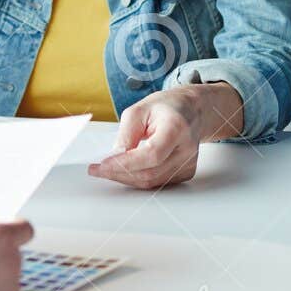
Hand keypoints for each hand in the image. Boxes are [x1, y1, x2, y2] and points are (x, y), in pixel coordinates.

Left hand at [88, 82, 243, 189]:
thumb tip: (114, 157)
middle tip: (98, 169)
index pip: (152, 154)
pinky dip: (138, 178)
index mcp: (177, 127)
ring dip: (126, 178)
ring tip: (108, 168)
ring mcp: (188, 163)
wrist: (192, 111)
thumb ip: (126, 134)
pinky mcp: (185, 172)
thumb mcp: (140, 109)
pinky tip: (127, 169)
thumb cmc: (167, 107)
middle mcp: (187, 148)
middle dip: (119, 173)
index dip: (125, 163)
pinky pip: (157, 182)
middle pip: (150, 172)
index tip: (102, 165)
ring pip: (152, 182)